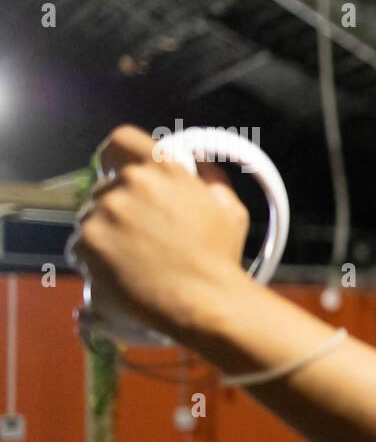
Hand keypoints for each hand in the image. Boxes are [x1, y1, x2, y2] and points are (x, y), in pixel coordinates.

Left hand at [69, 125, 252, 341]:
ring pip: (91, 215)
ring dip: (105, 230)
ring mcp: (104, 213)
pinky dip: (95, 256)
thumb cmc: (220, 258)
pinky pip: (80, 244)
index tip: (119, 171)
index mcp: (164, 168)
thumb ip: (209, 176)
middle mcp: (130, 183)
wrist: (203, 302)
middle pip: (107, 186)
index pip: (122, 140)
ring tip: (133, 257)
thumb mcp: (229, 208)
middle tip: (140, 232)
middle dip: (119, 205)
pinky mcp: (87, 243)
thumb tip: (195, 161)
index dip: (118, 156)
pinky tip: (119, 270)